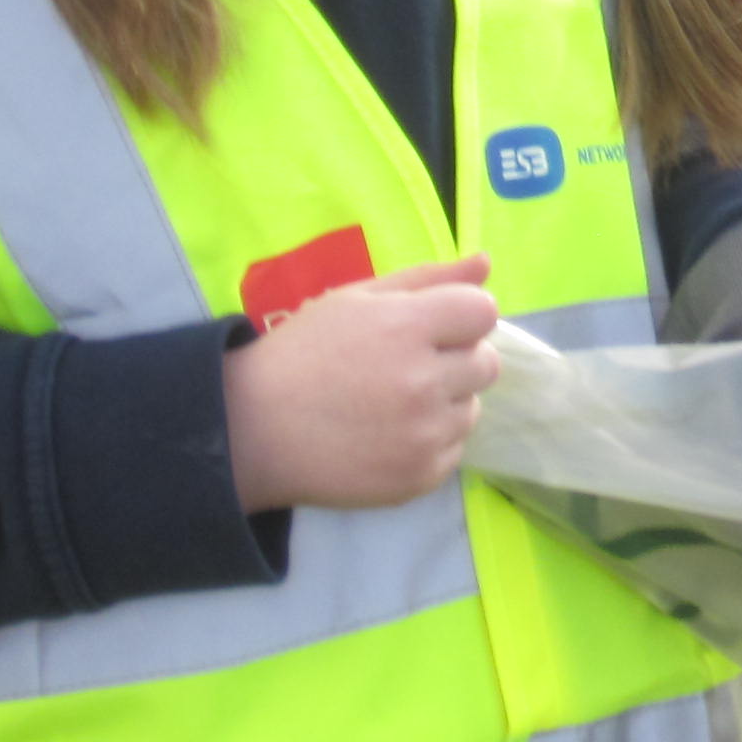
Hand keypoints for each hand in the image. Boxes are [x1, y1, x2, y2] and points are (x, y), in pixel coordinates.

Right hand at [224, 255, 501, 510]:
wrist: (254, 429)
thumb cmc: (303, 353)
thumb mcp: (356, 299)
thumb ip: (427, 278)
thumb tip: (486, 264)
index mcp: (406, 327)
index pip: (483, 311)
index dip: (461, 315)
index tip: (430, 326)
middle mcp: (423, 381)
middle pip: (487, 362)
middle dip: (456, 358)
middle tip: (407, 365)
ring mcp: (424, 435)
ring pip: (471, 408)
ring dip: (445, 401)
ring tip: (391, 402)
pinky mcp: (420, 477)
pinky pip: (454, 449)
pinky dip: (430, 441)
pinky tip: (387, 434)